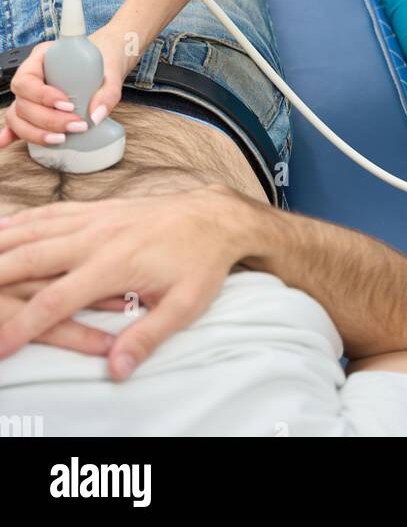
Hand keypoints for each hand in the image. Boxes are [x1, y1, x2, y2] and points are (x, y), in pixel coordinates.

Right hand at [0, 23, 135, 149]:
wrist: (107, 60)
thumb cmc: (104, 60)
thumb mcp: (111, 70)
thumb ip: (108, 92)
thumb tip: (95, 116)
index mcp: (42, 57)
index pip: (27, 80)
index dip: (42, 96)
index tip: (67, 105)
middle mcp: (32, 76)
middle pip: (23, 103)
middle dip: (47, 120)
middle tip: (76, 126)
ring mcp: (31, 95)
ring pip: (18, 117)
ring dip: (36, 133)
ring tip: (62, 139)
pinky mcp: (36, 111)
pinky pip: (17, 123)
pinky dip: (11, 135)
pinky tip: (6, 143)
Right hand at [0, 186, 253, 377]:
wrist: (216, 215)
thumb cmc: (202, 263)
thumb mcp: (186, 305)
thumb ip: (147, 336)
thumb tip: (117, 368)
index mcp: (116, 263)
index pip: (58, 300)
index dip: (25, 325)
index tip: (0, 345)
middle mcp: (98, 236)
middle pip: (32, 258)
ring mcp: (96, 218)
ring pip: (36, 229)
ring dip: (4, 245)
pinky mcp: (98, 208)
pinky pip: (51, 212)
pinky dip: (22, 221)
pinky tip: (5, 229)